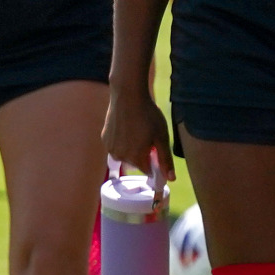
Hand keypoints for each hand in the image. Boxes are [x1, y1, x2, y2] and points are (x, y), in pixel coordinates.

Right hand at [104, 83, 175, 202]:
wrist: (127, 96)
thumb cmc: (148, 115)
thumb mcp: (162, 137)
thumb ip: (165, 160)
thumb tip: (170, 179)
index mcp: (136, 158)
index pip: (148, 171)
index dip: (155, 163)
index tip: (158, 151)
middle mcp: (120, 156)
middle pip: (136, 164)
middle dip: (143, 156)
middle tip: (149, 139)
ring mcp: (110, 147)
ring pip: (124, 156)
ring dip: (131, 150)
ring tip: (138, 132)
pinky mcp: (104, 138)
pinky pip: (115, 147)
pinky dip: (122, 142)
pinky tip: (127, 128)